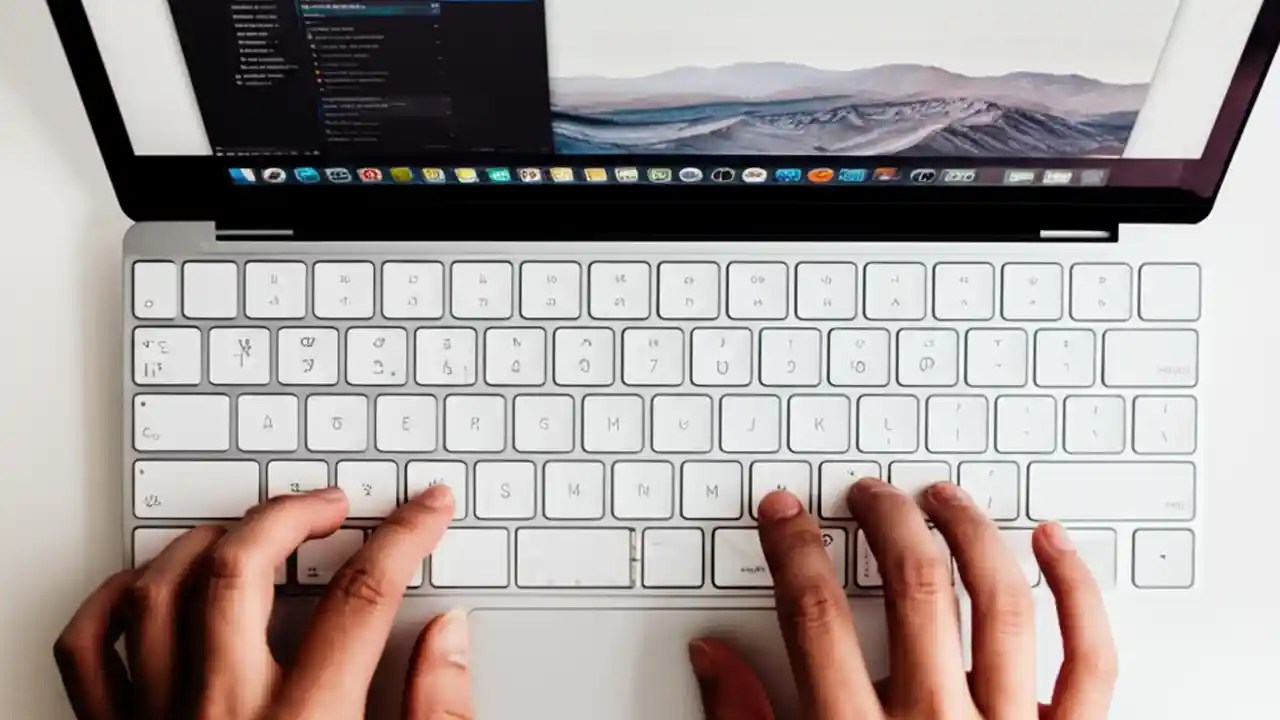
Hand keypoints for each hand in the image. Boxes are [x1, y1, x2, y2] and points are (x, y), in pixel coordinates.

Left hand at [54, 485, 470, 719]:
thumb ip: (437, 716)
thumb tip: (450, 636)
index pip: (364, 597)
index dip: (405, 536)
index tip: (427, 510)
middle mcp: (222, 716)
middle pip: (244, 570)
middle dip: (295, 514)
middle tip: (336, 504)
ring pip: (159, 593)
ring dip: (210, 541)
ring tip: (253, 529)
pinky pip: (90, 650)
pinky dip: (118, 600)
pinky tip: (157, 582)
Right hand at [690, 479, 1116, 719]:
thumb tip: (712, 658)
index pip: (816, 616)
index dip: (794, 550)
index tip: (785, 513)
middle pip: (914, 588)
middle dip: (885, 520)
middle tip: (868, 494)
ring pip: (1000, 603)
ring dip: (970, 533)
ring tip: (943, 497)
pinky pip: (1090, 656)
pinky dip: (1078, 590)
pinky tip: (1049, 543)